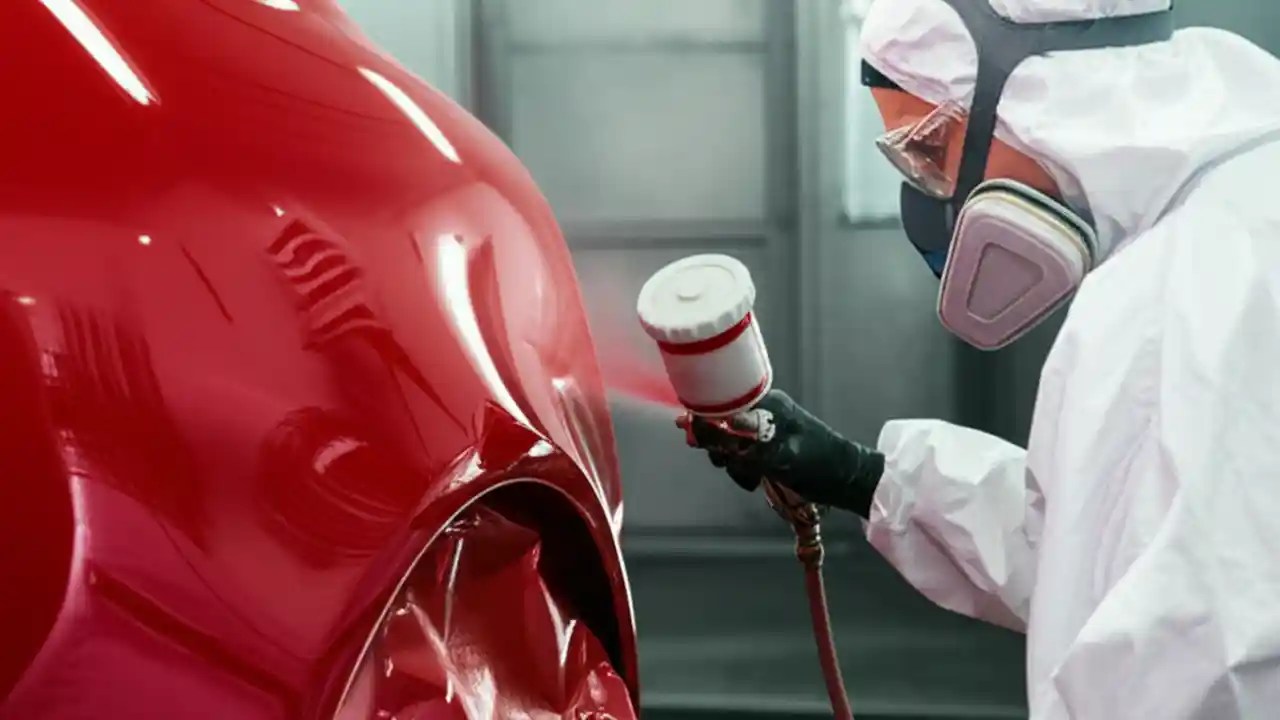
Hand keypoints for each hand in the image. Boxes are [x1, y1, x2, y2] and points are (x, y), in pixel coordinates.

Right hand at [684, 389, 883, 517]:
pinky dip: (742, 468)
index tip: (694, 439)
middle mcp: (764, 411)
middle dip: (719, 447)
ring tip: (751, 477)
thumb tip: (700, 426)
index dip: (703, 420)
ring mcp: (766, 428)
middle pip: (720, 424)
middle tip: (731, 465)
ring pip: (728, 442)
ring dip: (732, 462)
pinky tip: (755, 480)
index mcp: (767, 404)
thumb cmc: (820, 464)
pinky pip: (741, 453)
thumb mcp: (777, 455)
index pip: (720, 403)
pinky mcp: (767, 444)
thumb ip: (737, 442)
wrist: (848, 480)